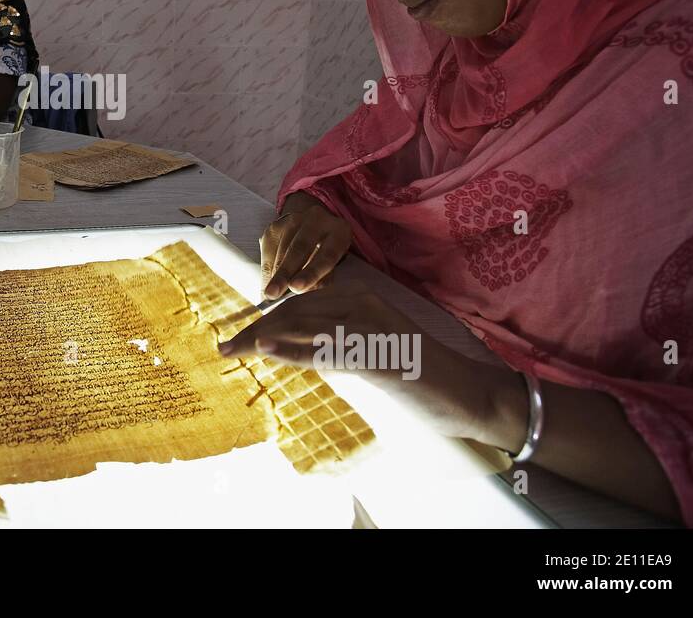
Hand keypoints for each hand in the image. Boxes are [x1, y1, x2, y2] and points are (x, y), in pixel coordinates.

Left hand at [219, 279, 504, 441]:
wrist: (468, 394)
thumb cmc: (420, 374)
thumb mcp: (372, 350)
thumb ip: (337, 340)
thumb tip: (296, 342)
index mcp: (362, 298)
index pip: (301, 301)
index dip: (265, 315)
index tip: (238, 333)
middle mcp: (363, 302)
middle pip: (295, 308)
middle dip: (254, 326)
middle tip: (224, 345)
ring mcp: (371, 325)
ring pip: (303, 323)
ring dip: (260, 336)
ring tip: (230, 349)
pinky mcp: (377, 354)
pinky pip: (326, 349)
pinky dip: (292, 348)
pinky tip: (264, 351)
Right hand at [260, 191, 352, 298]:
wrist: (315, 225)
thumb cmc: (327, 251)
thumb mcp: (333, 264)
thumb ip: (320, 279)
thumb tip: (298, 292)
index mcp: (339, 231)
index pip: (326, 255)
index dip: (311, 272)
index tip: (296, 288)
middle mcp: (316, 219)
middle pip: (299, 248)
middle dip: (284, 273)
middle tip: (273, 293)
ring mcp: (294, 219)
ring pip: (281, 249)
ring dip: (274, 273)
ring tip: (269, 292)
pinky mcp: (276, 224)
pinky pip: (268, 248)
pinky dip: (267, 268)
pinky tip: (268, 282)